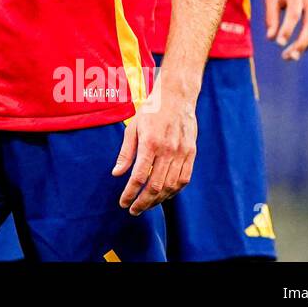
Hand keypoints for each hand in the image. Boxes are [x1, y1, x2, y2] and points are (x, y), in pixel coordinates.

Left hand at [112, 78, 196, 215]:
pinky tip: (164, 195)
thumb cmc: (151, 110)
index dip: (130, 193)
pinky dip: (174, 191)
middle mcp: (167, 150)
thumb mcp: (132, 127)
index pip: (139, 176)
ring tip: (147, 204)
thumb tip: (116, 174)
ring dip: (158, 200)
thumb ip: (125, 153)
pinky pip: (184, 179)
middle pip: (155, 186)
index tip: (123, 202)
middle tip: (133, 210)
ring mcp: (182, 152)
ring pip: (171, 186)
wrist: (176, 96)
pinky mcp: (191, 153)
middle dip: (143, 202)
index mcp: (150, 142)